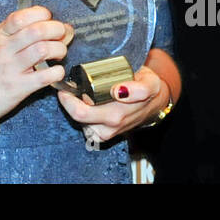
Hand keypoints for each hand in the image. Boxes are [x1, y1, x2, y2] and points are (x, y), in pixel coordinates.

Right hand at [0, 6, 72, 124]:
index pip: (21, 16)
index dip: (41, 14)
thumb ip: (14, 33)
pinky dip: (57, 72)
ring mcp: (11, 69)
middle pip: (37, 31)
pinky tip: (57, 72)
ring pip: (43, 50)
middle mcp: (4, 49)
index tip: (49, 19)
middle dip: (57, 30)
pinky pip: (45, 77)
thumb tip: (44, 24)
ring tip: (60, 54)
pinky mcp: (18, 88)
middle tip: (63, 35)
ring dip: (59, 50)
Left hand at [57, 63, 171, 144]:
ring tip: (76, 92)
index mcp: (116, 115)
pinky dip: (81, 115)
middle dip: (68, 101)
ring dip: (74, 108)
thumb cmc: (148, 87)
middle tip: (67, 86)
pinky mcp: (103, 135)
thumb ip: (139, 89)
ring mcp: (106, 132)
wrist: (154, 102)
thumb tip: (118, 92)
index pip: (81, 112)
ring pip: (79, 122)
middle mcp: (109, 127)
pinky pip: (84, 126)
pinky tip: (83, 103)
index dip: (68, 98)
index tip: (66, 85)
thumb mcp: (150, 84)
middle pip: (77, 117)